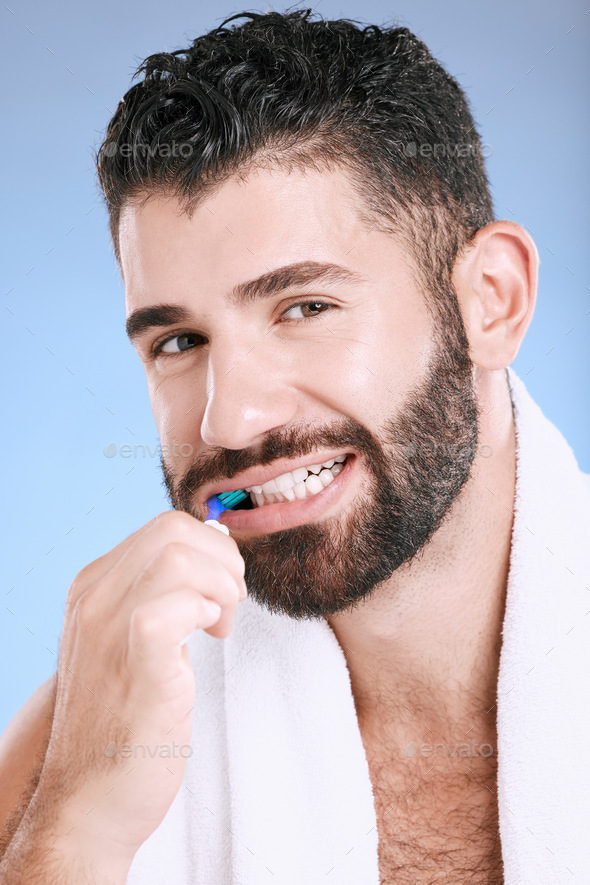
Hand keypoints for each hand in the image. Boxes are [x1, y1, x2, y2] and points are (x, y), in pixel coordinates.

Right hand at [34, 510, 245, 874]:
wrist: (90, 801)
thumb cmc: (124, 722)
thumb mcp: (136, 642)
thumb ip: (165, 593)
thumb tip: (217, 541)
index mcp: (93, 588)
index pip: (164, 527)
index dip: (211, 552)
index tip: (221, 595)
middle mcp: (93, 599)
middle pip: (173, 529)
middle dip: (222, 560)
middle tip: (229, 607)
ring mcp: (108, 628)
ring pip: (177, 556)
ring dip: (220, 585)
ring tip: (221, 626)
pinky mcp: (135, 663)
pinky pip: (175, 606)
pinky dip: (207, 612)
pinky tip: (209, 641)